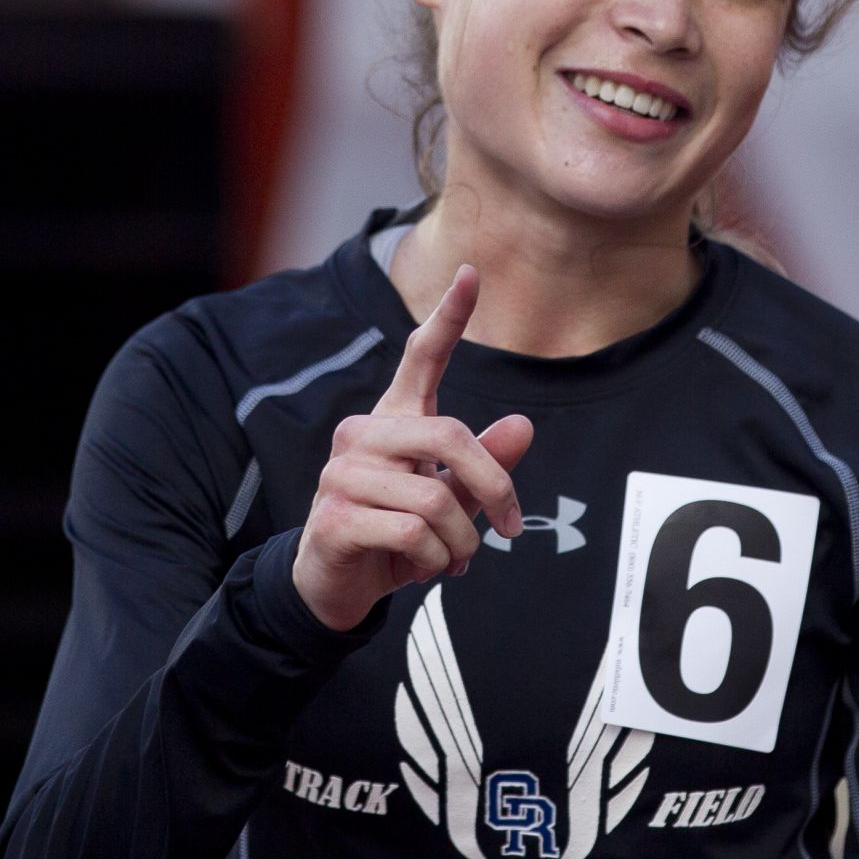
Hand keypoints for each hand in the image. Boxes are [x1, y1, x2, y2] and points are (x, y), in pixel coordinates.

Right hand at [292, 265, 534, 630]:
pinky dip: (434, 560)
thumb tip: (523, 426)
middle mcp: (363, 435)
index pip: (421, 357)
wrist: (337, 586)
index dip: (448, 317)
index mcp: (394, 420)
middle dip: (495, 487)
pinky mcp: (334, 517)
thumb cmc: (398, 534)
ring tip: (451, 558)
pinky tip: (420, 569)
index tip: (472, 272)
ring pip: (436, 497)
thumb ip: (485, 465)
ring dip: (460, 540)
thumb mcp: (452, 499)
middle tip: (508, 527)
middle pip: (452, 436)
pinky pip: (412, 532)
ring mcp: (342, 474)